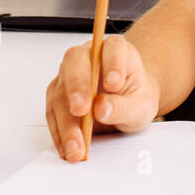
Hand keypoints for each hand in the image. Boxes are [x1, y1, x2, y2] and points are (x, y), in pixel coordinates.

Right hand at [45, 34, 160, 161]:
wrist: (128, 103)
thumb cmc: (136, 97)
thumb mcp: (142, 106)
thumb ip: (124, 106)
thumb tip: (101, 108)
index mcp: (116, 50)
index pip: (113, 48)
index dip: (112, 63)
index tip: (114, 84)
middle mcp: (89, 56)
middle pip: (76, 63)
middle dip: (77, 88)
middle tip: (81, 111)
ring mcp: (70, 73)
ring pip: (60, 90)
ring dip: (65, 121)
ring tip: (76, 146)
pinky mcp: (59, 92)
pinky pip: (52, 110)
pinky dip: (59, 131)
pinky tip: (67, 146)